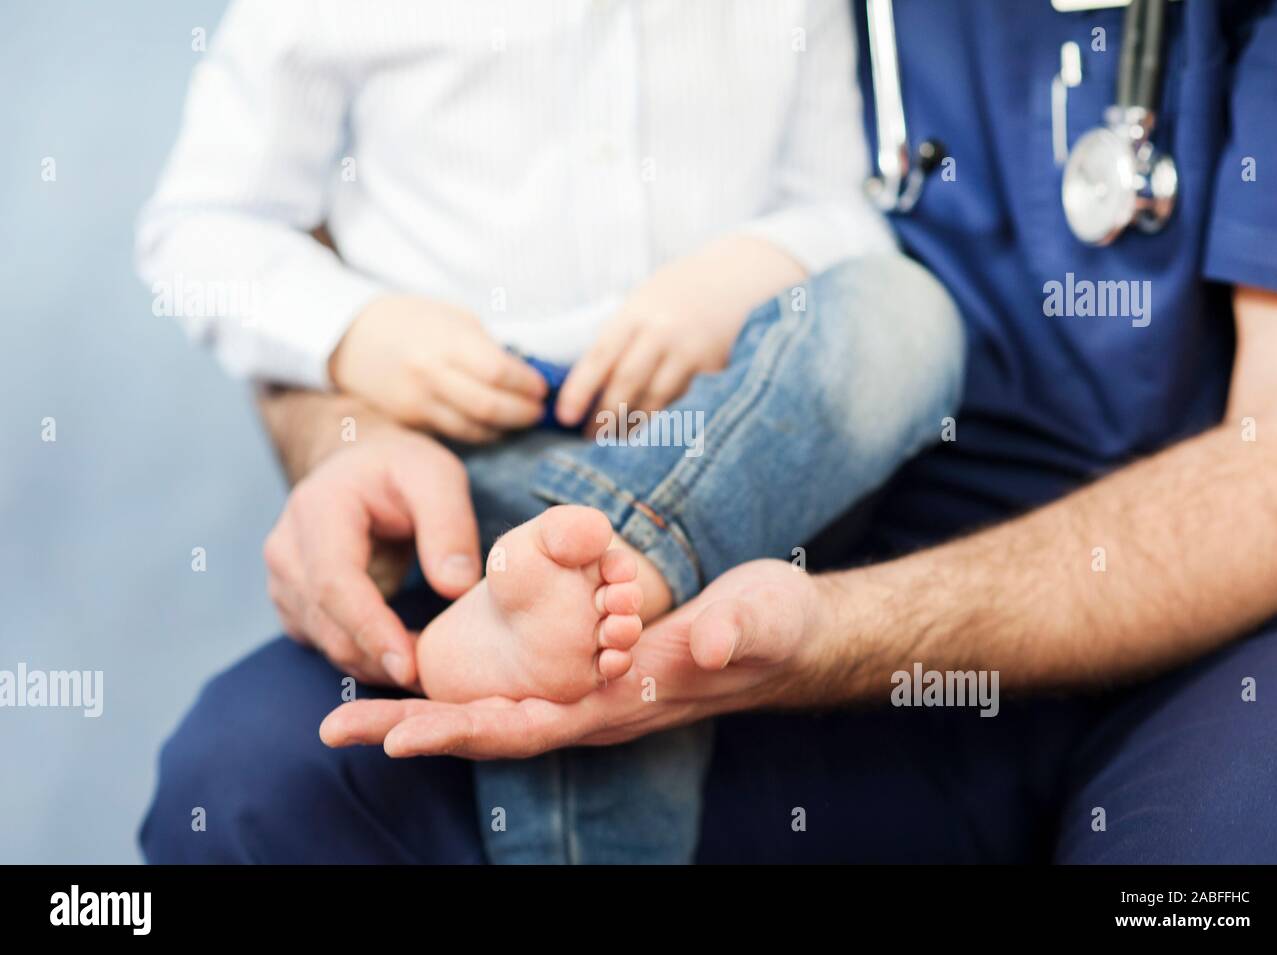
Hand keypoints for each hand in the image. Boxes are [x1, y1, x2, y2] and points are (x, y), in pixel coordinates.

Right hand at [263, 426, 481, 687]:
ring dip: (369, 665)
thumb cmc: (403, 470)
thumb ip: (449, 526)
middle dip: (374, 658)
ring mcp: (282, 578)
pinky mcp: (292, 602)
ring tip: (423, 675)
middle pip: (323, 620)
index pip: (334, 583)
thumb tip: (454, 586)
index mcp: (317, 509)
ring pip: (321, 640)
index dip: (370, 629)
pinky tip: (399, 662)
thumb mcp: (437, 477)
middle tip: (429, 683)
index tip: (409, 666)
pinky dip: (359, 659)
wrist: (362, 467)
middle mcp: (286, 547)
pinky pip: (322, 643)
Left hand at [320, 560, 824, 757]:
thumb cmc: (775, 627)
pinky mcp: (589, 669)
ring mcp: (588, 690)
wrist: (785, 634)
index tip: (401, 736)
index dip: (466, 732)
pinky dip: (461, 690)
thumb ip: (736, 630)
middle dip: (415, 730)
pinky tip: (424, 681)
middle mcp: (594, 706)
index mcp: (624, 700)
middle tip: (336, 728)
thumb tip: (703, 646)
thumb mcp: (763, 617)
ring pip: (494, 711)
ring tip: (355, 713)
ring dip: (424, 713)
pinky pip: (514, 687)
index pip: (534, 726)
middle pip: (493, 728)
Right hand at [330, 295, 548, 442]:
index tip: (542, 388)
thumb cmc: (412, 320)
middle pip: (489, 406)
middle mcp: (430, 374)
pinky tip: (494, 428)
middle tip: (539, 411)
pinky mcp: (409, 422)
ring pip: (473, 429)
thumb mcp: (453, 317)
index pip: (498, 371)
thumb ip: (487, 347)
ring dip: (504, 430)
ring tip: (520, 421)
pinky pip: (454, 434)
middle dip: (523, 413)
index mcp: (445, 341)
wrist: (350, 336)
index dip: (527, 385)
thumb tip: (525, 373)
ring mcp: (417, 402)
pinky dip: (479, 434)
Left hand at [554, 261, 744, 431]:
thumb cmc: (682, 290)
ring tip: (617, 437)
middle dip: (604, 415)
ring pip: (656, 398)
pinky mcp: (715, 368)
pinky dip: (665, 412)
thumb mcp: (646, 299)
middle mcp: (662, 331)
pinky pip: (683, 397)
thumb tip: (591, 381)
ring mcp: (691, 350)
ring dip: (634, 423)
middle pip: (626, 383)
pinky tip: (652, 424)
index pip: (600, 356)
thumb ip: (622, 335)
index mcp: (637, 312)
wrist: (740, 276)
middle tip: (590, 437)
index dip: (580, 390)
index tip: (565, 416)